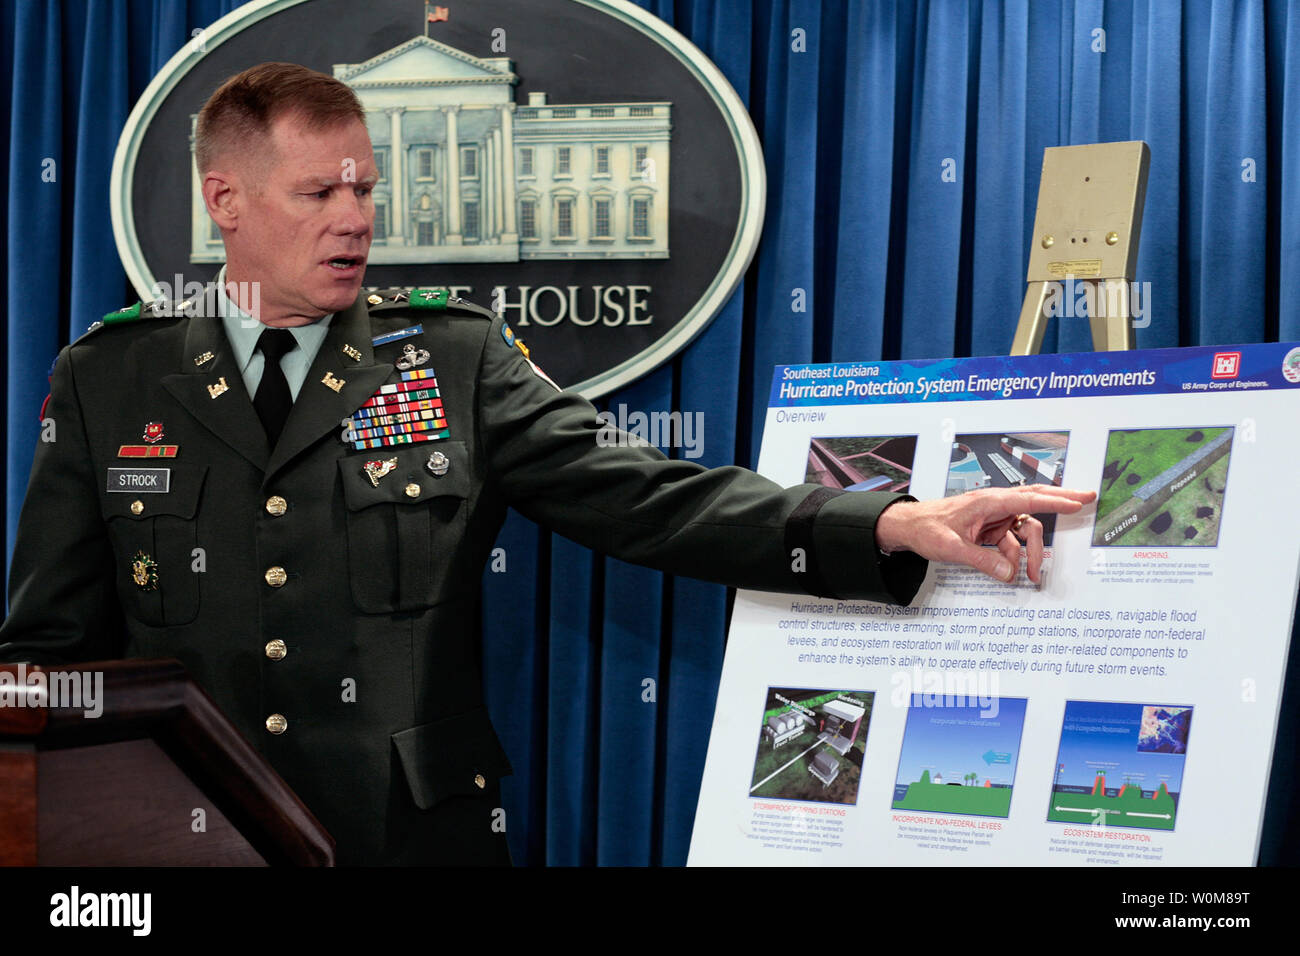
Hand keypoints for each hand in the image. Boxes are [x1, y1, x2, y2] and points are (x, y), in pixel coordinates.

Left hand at [874, 486, 1096, 583]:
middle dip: (1061, 501)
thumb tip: (1008, 572)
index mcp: (987, 501)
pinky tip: (1013, 571)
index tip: (1077, 502)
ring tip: (1034, 574)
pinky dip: (1017, 556)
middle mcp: (994, 505)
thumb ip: (981, 561)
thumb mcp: (951, 548)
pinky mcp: (990, 528)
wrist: (909, 527)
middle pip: (1035, 500)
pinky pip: (1012, 541)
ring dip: (1033, 552)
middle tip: (1087, 500)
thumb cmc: (926, 528)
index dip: (1055, 501)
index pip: (1027, 498)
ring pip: (1025, 529)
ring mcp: (994, 516)